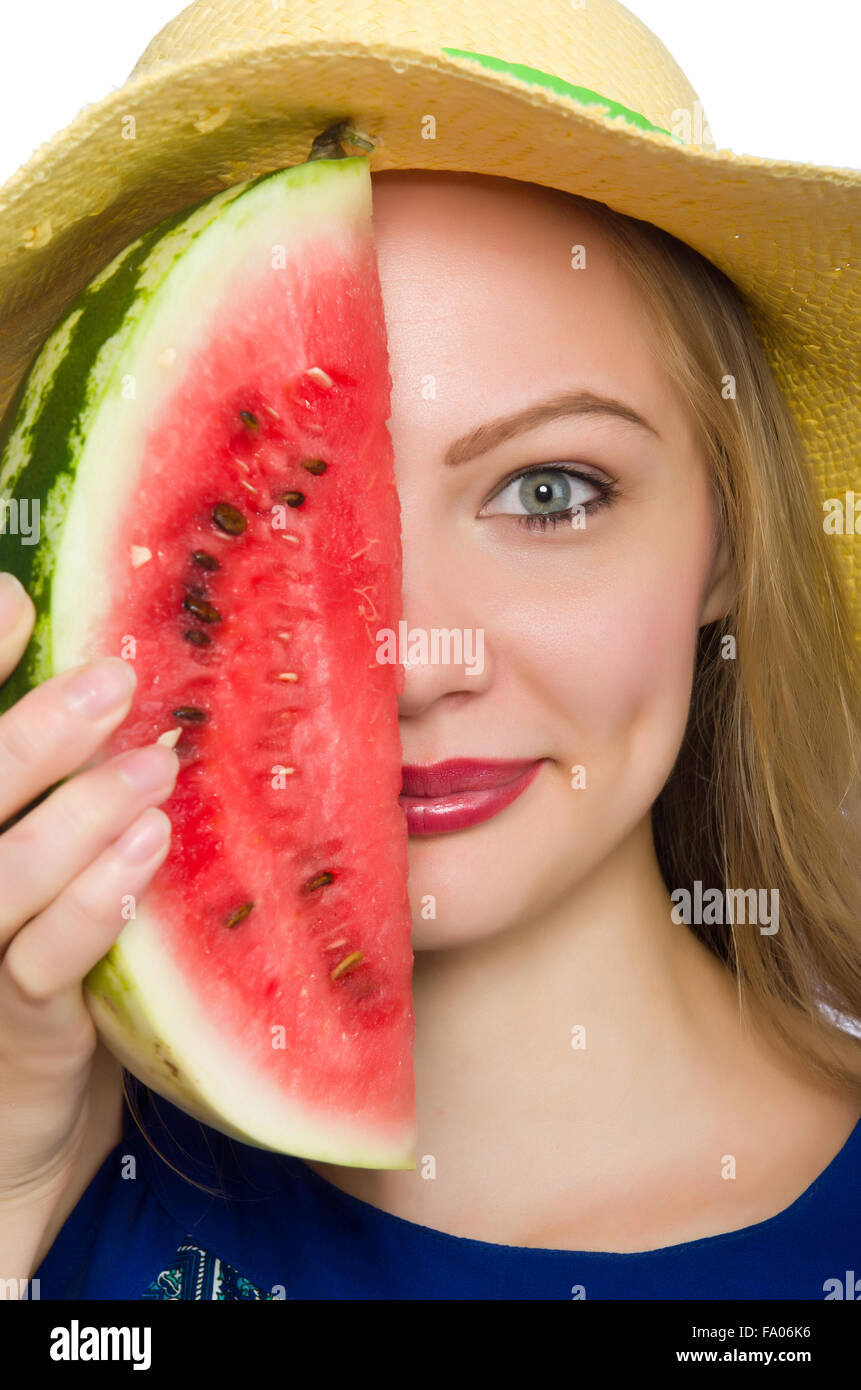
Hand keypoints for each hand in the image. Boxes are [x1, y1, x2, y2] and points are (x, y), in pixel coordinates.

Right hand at [0, 571, 176, 1239]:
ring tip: (156, 764)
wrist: (17, 1137)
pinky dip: (92, 901)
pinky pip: (38, 961)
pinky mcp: (8, 1027)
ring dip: (77, 811)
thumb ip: (61, 798)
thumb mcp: (47, 880)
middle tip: (115, 679)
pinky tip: (146, 851)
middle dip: (30, 732)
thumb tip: (130, 697)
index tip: (15, 598)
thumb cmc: (41, 978)